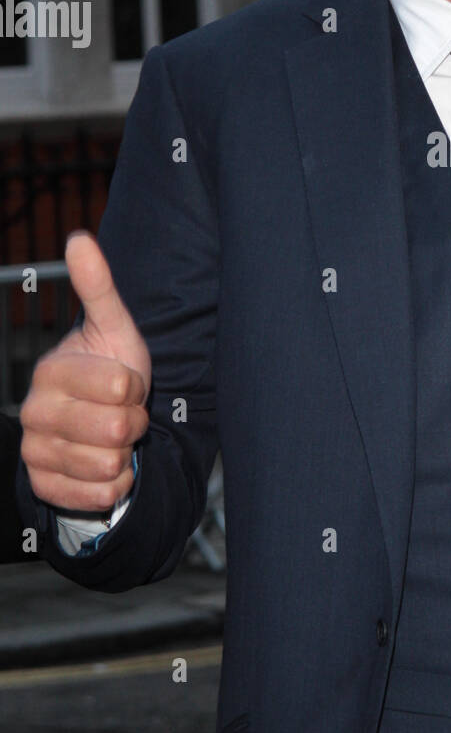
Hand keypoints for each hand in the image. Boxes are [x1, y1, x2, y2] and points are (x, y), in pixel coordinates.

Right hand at [20, 231, 150, 512]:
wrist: (99, 421)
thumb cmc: (110, 369)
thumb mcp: (114, 327)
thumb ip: (98, 286)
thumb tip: (79, 238)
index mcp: (50, 371)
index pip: (121, 385)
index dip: (135, 386)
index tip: (124, 382)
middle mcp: (34, 413)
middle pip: (115, 428)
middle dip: (133, 421)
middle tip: (124, 412)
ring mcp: (35, 453)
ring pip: (108, 464)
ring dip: (124, 452)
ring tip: (113, 436)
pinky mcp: (44, 487)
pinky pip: (100, 494)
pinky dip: (115, 483)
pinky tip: (106, 464)